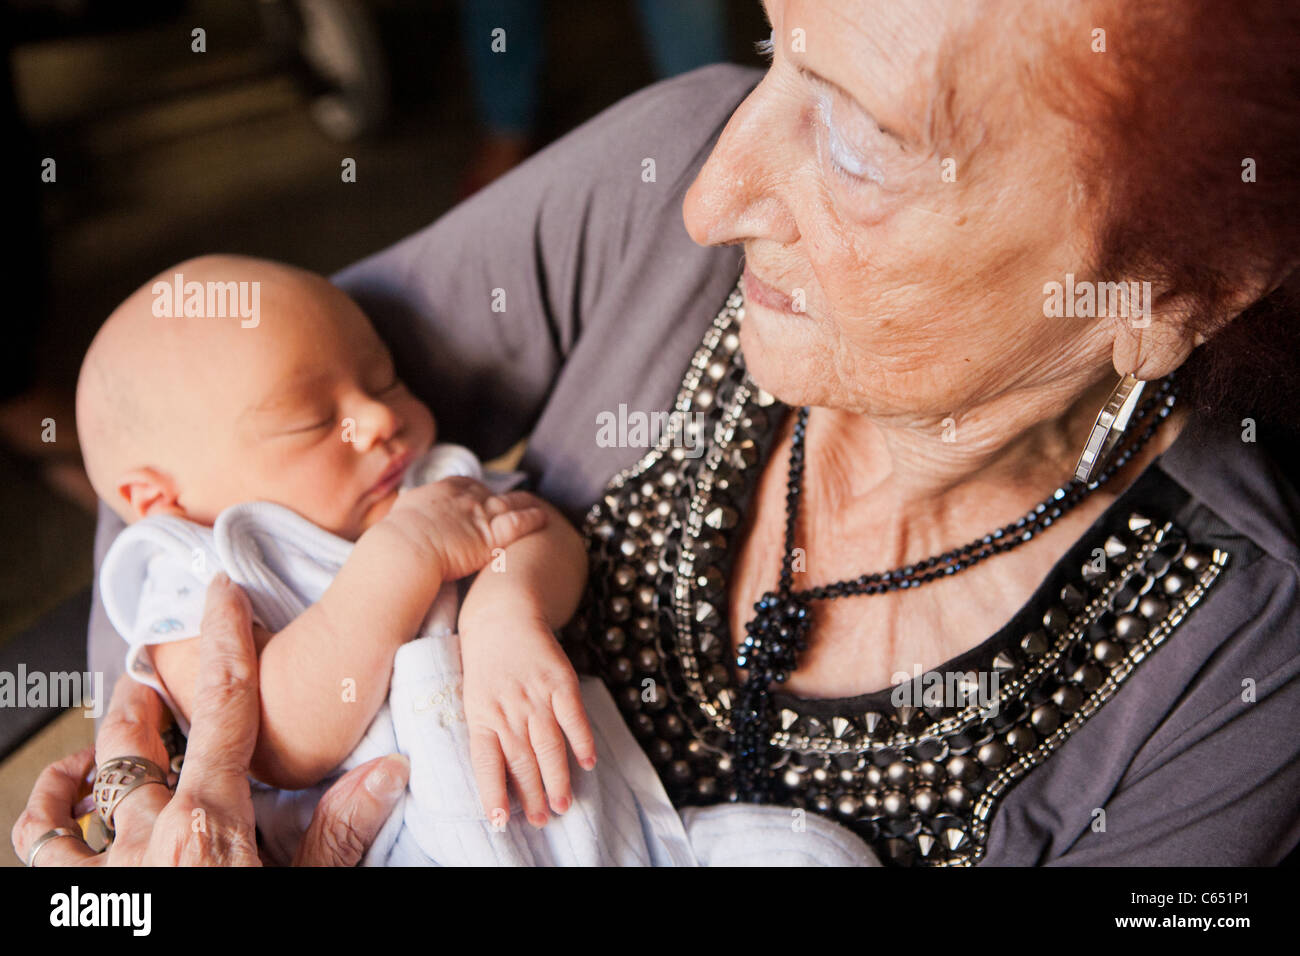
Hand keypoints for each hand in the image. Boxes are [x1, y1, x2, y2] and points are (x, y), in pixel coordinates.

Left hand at [11, 574, 409, 866]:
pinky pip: (43, 840)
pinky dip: (50, 805)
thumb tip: (389, 772)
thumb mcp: (307, 895)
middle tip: (161, 662)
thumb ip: (339, 833)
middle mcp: (149, 829)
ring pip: (90, 779)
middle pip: (142, 732)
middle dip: (151, 687)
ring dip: (103, 740)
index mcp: (211, 819)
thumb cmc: (252, 950)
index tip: (219, 592)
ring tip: (119, 717)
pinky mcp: (76, 894)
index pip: (225, 707)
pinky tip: (64, 786)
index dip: (225, 640)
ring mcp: (105, 864)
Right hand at [377, 478, 547, 580]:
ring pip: (510, 503)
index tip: (482, 496)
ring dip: (524, 502)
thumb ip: (412, 510)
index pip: (466, 484)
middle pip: (490, 492)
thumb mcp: (403, 515)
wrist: (405, 550)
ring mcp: (481, 514)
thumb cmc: (397, 539)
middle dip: (500, 497)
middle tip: (511, 500)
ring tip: (534, 503)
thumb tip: (407, 510)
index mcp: (442, 490)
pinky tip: (543, 518)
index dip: (476, 491)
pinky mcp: (492, 534)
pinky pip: (520, 522)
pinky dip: (533, 518)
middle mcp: (465, 497)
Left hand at [460, 606, 596, 827]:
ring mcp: (535, 695)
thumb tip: (505, 778)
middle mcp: (508, 709)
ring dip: (557, 778)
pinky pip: (573, 717)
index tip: (502, 821)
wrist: (502, 616)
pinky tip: (587, 762)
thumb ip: (491, 735)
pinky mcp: (560, 681)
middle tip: (544, 819)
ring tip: (564, 804)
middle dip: (534, 795)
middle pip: (522, 761)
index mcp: (482, 716)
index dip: (494, 794)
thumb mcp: (477, 701)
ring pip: (548, 746)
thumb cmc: (486, 666)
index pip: (487, 763)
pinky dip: (581, 741)